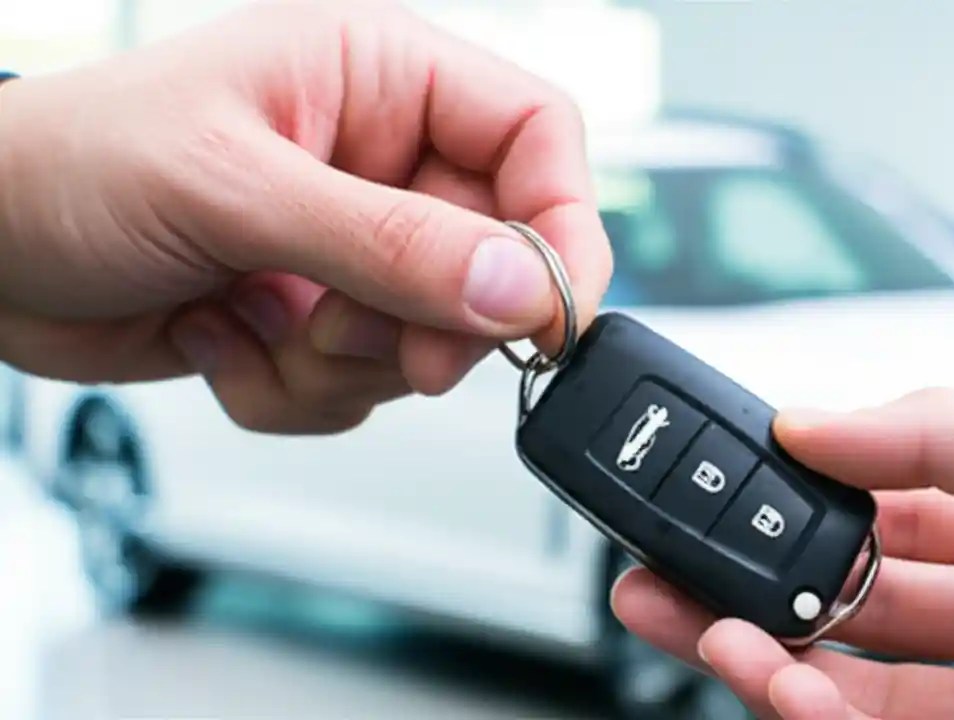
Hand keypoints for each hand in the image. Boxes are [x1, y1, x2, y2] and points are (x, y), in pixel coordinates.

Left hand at [0, 0, 609, 433]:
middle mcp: (381, 162)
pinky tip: (224, 334)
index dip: (560, 222)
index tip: (547, 309)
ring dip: (345, 361)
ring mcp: (352, 248)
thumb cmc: (67, 165)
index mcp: (378, 78)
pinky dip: (295, 389)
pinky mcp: (319, 318)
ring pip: (429, 340)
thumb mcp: (234, 188)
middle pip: (494, 259)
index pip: (534, 136)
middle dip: (429, 322)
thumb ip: (387, 241)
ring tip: (256, 315)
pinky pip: (362, 387)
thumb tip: (516, 284)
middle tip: (370, 338)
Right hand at [613, 389, 953, 718]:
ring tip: (692, 625)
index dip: (804, 499)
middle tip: (664, 572)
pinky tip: (773, 678)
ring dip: (765, 652)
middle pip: (858, 598)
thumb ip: (929, 430)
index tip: (726, 488)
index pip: (890, 504)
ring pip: (858, 680)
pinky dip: (816, 709)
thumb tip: (807, 420)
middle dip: (753, 584)